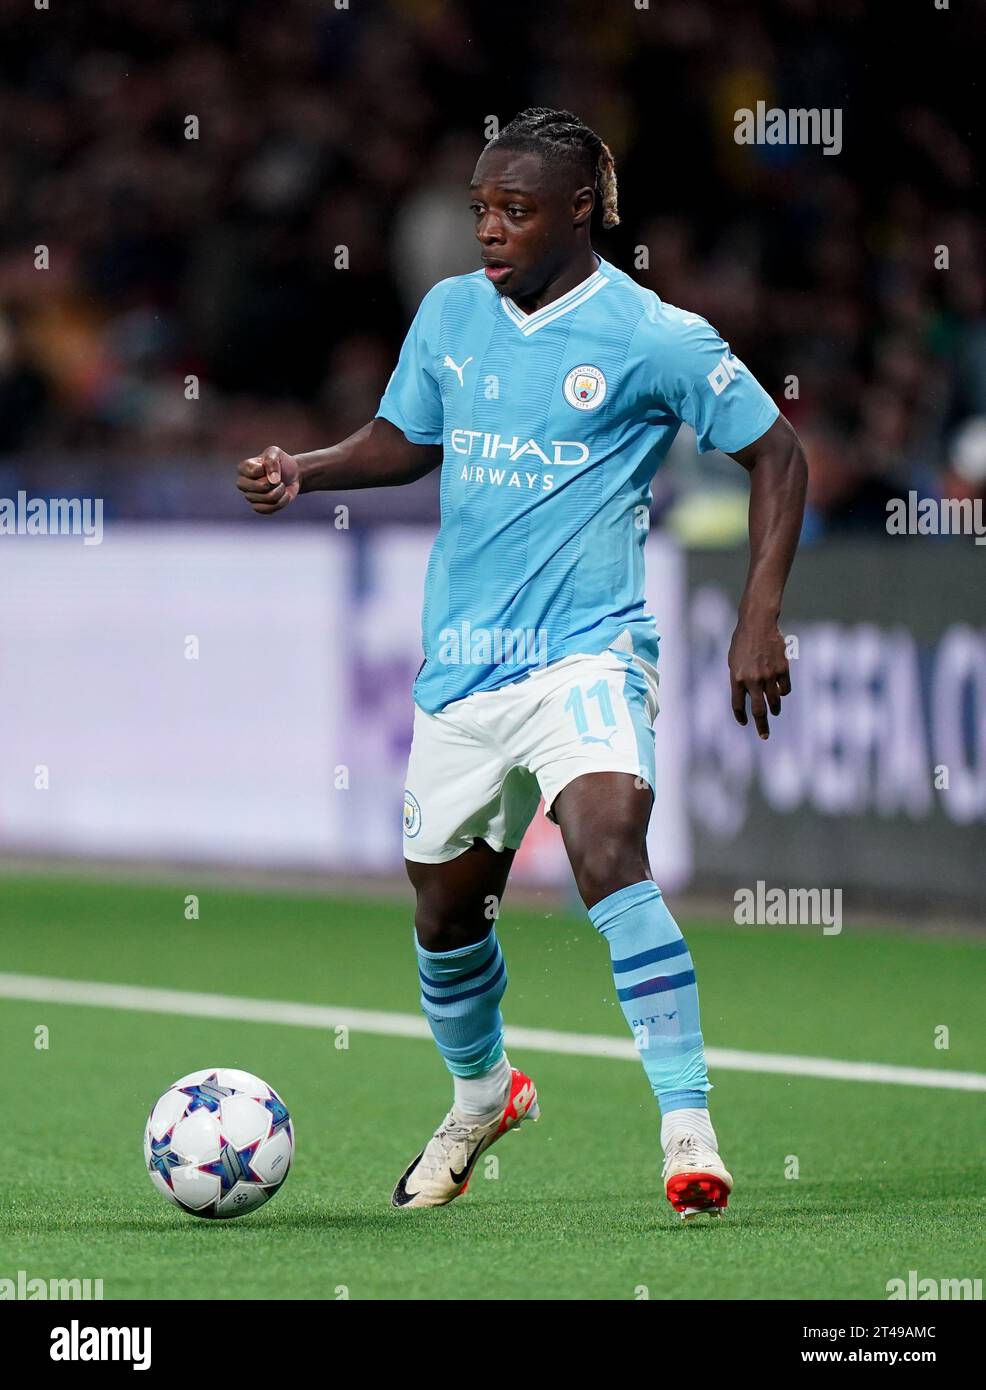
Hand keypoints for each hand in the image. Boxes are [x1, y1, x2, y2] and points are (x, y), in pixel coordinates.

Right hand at [236, 446, 300, 513]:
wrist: (293, 475)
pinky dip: (281, 503)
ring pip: (266, 499)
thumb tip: (272, 481)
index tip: (272, 465)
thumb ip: (271, 462)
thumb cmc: (281, 462)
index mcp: (243, 468)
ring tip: (282, 485)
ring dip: (280, 492)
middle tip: (278, 478)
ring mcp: (250, 496)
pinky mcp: (259, 507)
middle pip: (260, 487)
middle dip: (275, 483)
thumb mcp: (276, 453)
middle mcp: (243, 483)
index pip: (254, 472)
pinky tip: (283, 496)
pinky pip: (267, 510)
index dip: (268, 470)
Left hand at [728, 617, 790, 739]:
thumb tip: (746, 696)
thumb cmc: (743, 642)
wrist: (758, 623)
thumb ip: (739, 679)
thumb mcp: (734, 660)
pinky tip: (781, 692)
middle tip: (764, 736)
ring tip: (775, 712)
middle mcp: (753, 680)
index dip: (740, 716)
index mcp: (737, 678)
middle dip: (761, 726)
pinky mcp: (782, 669)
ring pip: (774, 701)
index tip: (744, 722)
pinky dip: (783, 692)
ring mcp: (768, 675)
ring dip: (775, 709)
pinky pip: (785, 689)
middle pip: (758, 710)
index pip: (738, 704)